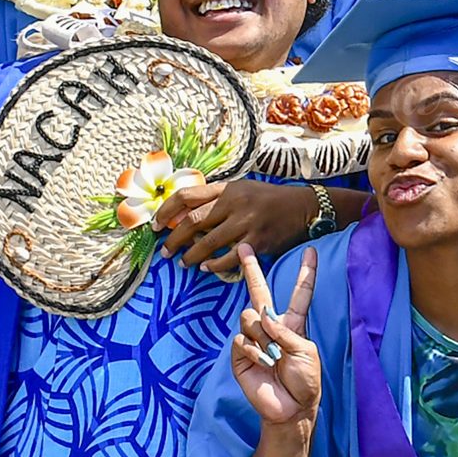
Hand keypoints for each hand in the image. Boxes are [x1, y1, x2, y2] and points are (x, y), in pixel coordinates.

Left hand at [159, 179, 318, 275]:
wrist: (302, 206)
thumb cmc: (268, 198)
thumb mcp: (241, 189)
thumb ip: (215, 199)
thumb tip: (183, 215)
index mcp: (226, 188)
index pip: (186, 195)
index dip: (166, 210)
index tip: (155, 224)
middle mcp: (234, 203)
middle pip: (192, 221)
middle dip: (174, 239)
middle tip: (165, 251)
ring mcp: (246, 222)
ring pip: (208, 242)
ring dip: (191, 255)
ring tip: (184, 262)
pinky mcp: (258, 241)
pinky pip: (230, 257)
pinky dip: (215, 265)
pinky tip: (207, 268)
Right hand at [231, 247, 322, 431]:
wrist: (291, 408)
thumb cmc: (305, 380)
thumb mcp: (305, 351)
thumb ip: (285, 331)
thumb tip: (262, 315)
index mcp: (293, 324)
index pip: (299, 294)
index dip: (306, 273)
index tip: (311, 250)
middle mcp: (271, 327)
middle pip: (259, 292)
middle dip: (251, 270)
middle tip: (243, 247)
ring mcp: (253, 339)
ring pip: (249, 317)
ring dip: (263, 335)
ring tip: (274, 356)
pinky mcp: (239, 355)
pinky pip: (242, 340)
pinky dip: (255, 352)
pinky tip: (263, 364)